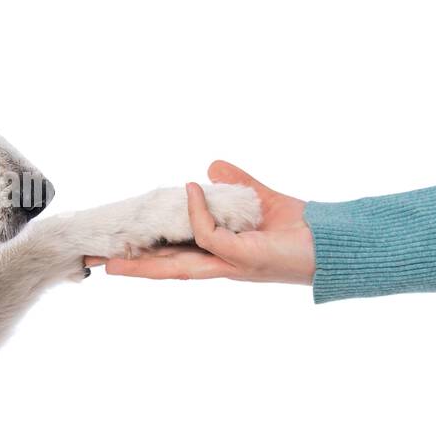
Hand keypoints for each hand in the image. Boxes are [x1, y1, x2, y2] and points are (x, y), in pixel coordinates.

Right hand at [85, 161, 314, 282]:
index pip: (176, 255)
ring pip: (177, 264)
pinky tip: (188, 191)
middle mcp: (222, 264)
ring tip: (114, 257)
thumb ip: (235, 185)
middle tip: (99, 264)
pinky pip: (209, 234)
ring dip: (144, 262)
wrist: (336, 243)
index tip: (119, 248)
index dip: (147, 254)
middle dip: (134, 267)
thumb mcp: (262, 200)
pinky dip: (196, 213)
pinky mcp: (243, 257)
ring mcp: (231, 263)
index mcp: (223, 254)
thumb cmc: (305, 229)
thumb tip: (210, 167)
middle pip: (168, 267)